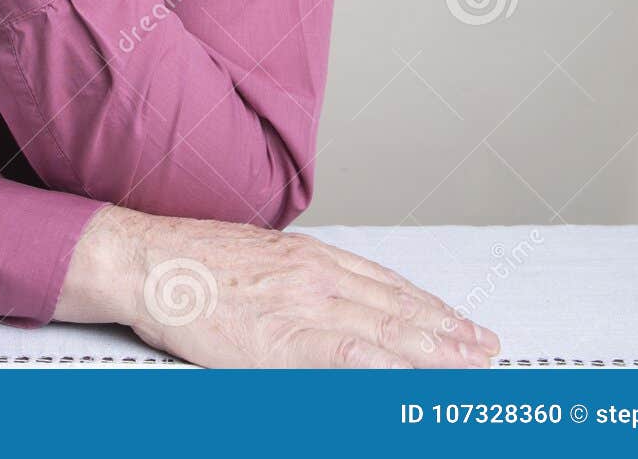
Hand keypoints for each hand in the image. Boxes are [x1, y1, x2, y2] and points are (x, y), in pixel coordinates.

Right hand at [55, 206, 502, 368]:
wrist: (149, 260)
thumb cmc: (190, 262)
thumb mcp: (256, 257)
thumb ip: (297, 280)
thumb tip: (328, 300)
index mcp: (311, 259)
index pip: (387, 285)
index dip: (429, 307)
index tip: (459, 322)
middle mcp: (318, 278)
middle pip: (399, 308)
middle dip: (449, 331)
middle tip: (488, 348)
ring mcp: (304, 308)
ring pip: (387, 332)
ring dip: (436, 352)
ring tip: (473, 365)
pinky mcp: (283, 340)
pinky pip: (348, 356)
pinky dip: (386, 367)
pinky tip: (413, 380)